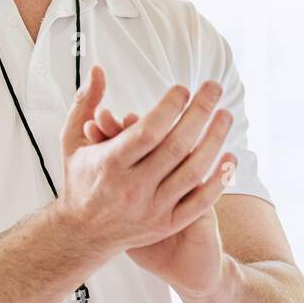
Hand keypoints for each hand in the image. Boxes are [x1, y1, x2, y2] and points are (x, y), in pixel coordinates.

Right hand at [81, 82, 236, 297]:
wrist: (82, 234)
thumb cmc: (80, 178)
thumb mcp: (72, 140)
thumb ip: (85, 103)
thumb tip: (98, 68)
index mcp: (109, 165)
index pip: (147, 132)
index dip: (169, 108)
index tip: (183, 89)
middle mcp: (132, 189)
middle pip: (175, 147)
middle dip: (199, 113)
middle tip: (214, 87)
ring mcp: (152, 209)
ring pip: (193, 172)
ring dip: (214, 140)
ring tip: (226, 114)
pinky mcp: (166, 224)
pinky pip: (201, 202)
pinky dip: (219, 180)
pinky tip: (231, 155)